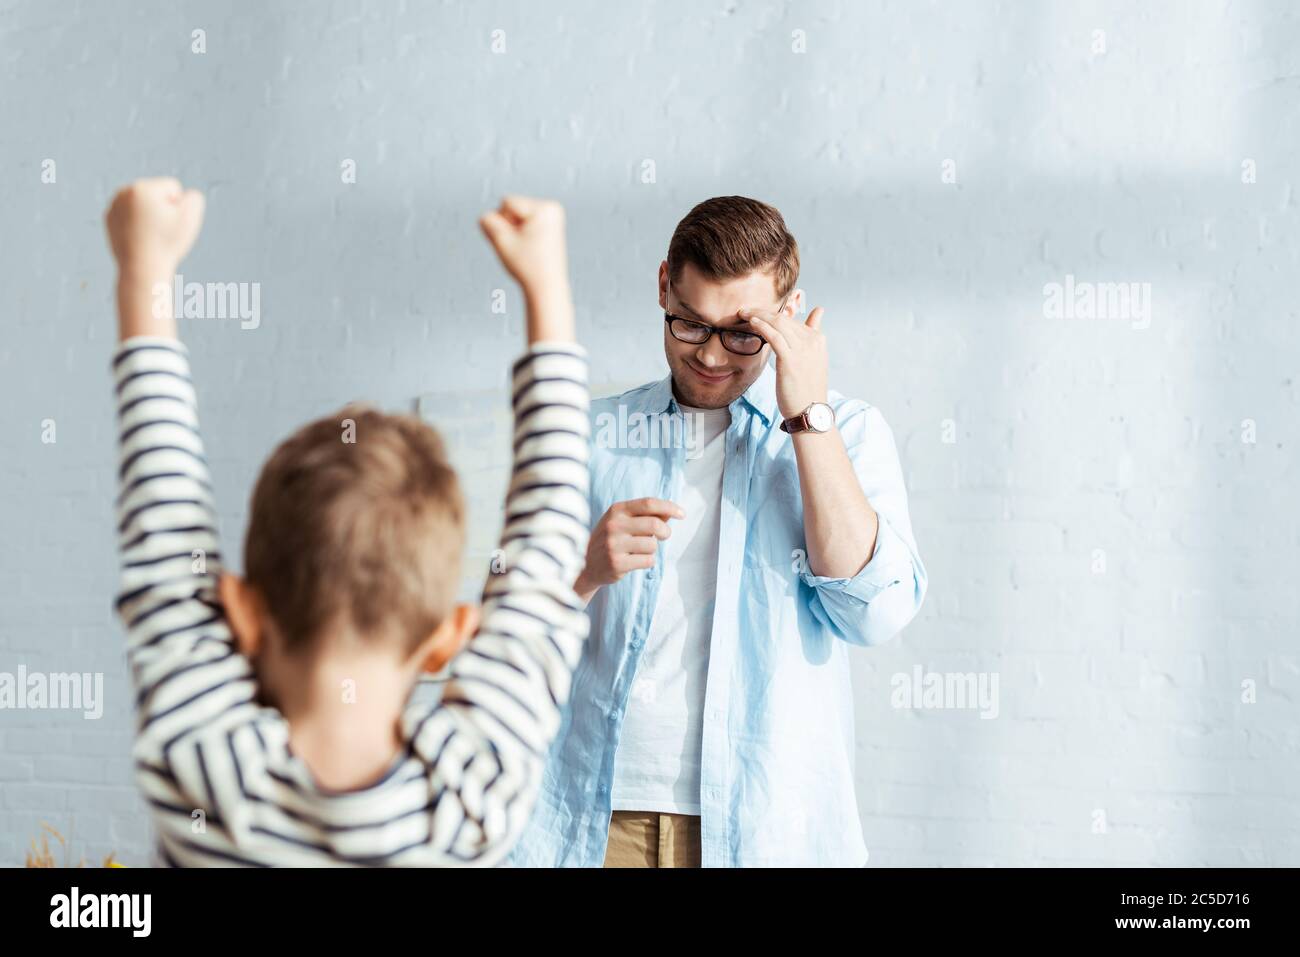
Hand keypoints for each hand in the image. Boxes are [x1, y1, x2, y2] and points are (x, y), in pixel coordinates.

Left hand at [105, 177, 205, 280]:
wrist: (142, 269)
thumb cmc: (167, 243)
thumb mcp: (191, 217)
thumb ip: (194, 197)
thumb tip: (183, 195)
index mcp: (142, 187)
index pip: (172, 187)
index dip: (178, 207)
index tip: (169, 224)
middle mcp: (124, 191)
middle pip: (156, 194)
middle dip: (162, 209)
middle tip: (160, 231)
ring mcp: (114, 205)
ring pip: (143, 204)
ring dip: (150, 215)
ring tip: (150, 235)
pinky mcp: (109, 218)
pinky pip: (131, 214)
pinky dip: (137, 224)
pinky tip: (139, 237)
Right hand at [479, 195, 573, 342]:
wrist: (547, 286)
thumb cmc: (526, 265)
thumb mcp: (501, 241)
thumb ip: (488, 223)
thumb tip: (485, 216)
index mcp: (544, 208)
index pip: (507, 203)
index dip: (503, 223)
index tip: (518, 242)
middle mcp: (552, 208)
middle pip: (512, 207)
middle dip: (510, 226)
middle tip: (523, 248)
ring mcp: (553, 216)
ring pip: (517, 215)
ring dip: (515, 231)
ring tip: (527, 249)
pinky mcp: (551, 225)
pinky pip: (525, 222)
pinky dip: (522, 234)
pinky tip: (530, 248)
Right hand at [574, 498, 684, 601]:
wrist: (585, 564)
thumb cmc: (611, 539)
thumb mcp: (622, 521)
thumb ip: (645, 516)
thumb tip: (670, 513)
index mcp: (616, 510)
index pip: (649, 504)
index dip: (669, 507)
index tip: (682, 514)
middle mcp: (614, 525)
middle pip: (655, 525)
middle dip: (666, 532)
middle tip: (664, 536)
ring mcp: (614, 545)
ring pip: (652, 545)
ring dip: (652, 549)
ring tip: (640, 550)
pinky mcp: (617, 563)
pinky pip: (648, 561)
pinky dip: (647, 561)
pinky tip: (634, 560)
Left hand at [739, 304, 827, 420]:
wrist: (810, 411)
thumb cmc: (806, 387)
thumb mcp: (814, 357)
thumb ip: (813, 332)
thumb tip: (818, 310)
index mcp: (817, 339)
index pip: (792, 319)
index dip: (772, 313)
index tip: (757, 312)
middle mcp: (812, 340)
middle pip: (783, 318)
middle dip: (762, 310)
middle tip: (745, 309)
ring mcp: (802, 349)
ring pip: (778, 323)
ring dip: (758, 314)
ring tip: (743, 312)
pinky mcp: (790, 359)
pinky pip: (774, 336)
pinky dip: (761, 326)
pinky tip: (751, 322)